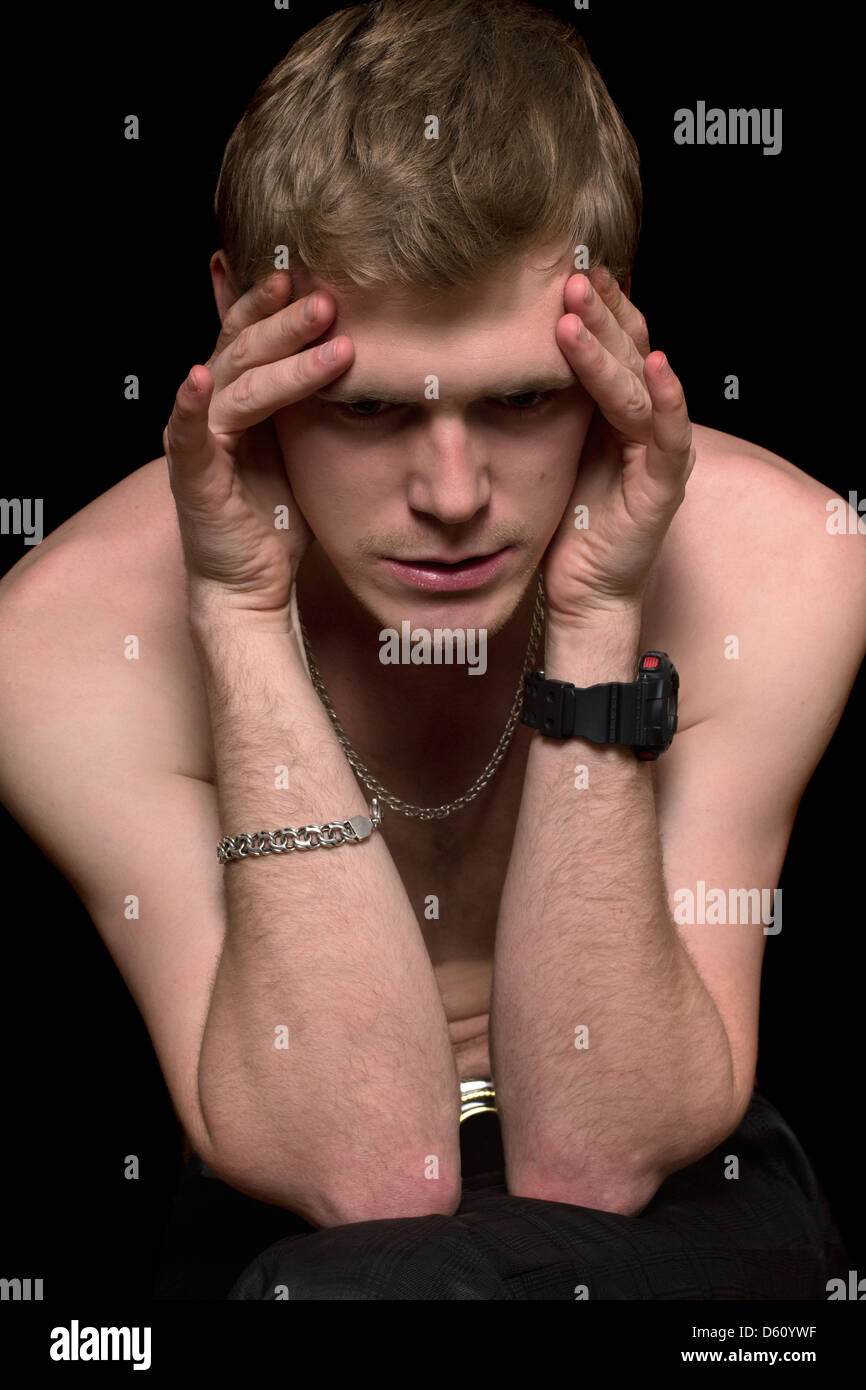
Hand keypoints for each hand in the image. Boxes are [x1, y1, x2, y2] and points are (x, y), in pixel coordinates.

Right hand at [162, 270, 352, 627]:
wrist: (251, 582)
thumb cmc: (276, 515)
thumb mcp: (301, 445)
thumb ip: (309, 400)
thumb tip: (352, 354)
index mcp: (236, 398)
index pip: (249, 335)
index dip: (274, 304)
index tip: (314, 276)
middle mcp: (211, 410)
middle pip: (243, 349)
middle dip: (285, 322)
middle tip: (328, 299)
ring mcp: (198, 441)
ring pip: (234, 385)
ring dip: (277, 359)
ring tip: (325, 338)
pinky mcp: (191, 479)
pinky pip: (185, 436)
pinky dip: (187, 407)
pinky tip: (195, 379)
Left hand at [542, 267, 695, 628]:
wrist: (580, 589)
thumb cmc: (562, 521)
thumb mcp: (545, 448)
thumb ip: (542, 401)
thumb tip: (493, 351)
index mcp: (615, 409)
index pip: (611, 343)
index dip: (594, 307)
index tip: (562, 268)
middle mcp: (643, 422)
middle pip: (629, 351)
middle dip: (601, 311)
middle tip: (569, 273)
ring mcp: (657, 451)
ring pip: (639, 385)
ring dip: (611, 347)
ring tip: (578, 313)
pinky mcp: (663, 486)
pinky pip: (670, 436)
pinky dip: (665, 399)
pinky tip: (657, 367)